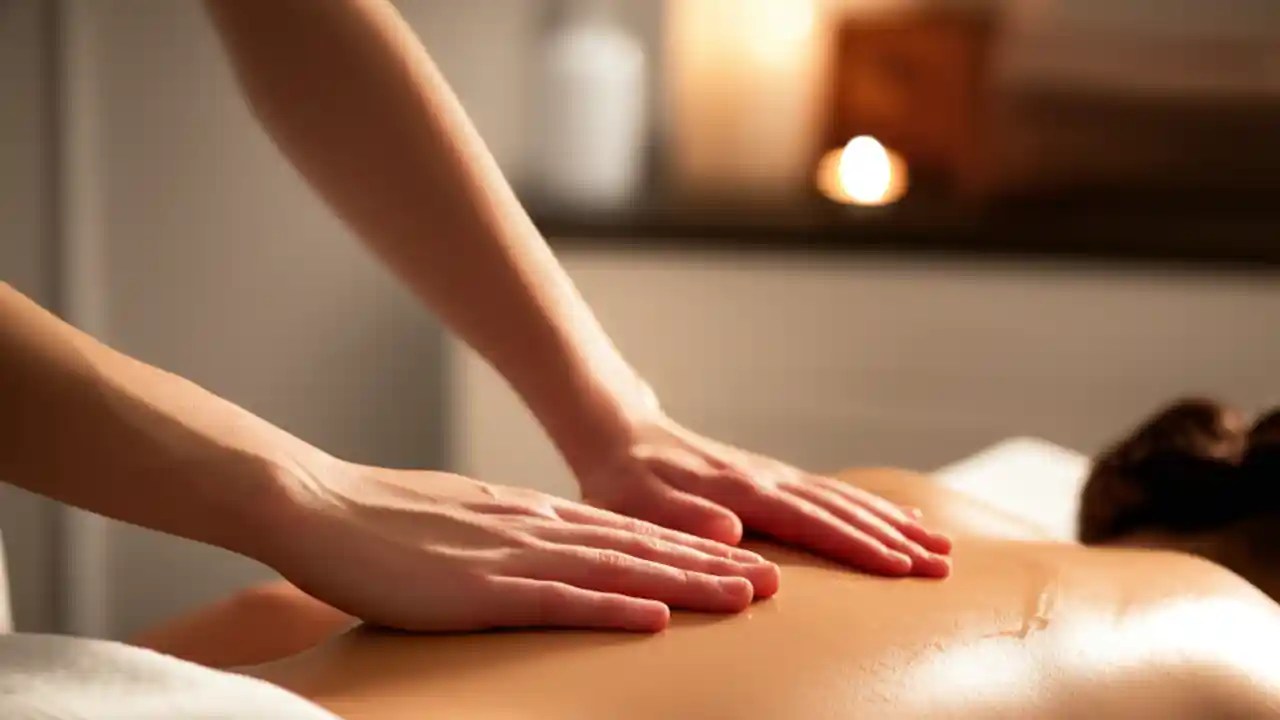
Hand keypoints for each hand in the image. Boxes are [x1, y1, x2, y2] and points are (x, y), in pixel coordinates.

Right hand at [259, 461, 780, 632]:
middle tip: (773, 583)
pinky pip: (561, 600)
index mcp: (530, 513)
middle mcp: (535, 527)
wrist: (318, 504)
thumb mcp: (459, 522)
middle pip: (639, 549)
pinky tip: (656, 618)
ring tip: (745, 598)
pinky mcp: (480, 588)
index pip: (624, 533)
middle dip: (709, 567)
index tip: (737, 561)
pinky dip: (614, 608)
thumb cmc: (380, 521)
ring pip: (618, 571)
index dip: (686, 548)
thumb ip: (504, 536)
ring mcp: (511, 555)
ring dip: (685, 585)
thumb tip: (535, 555)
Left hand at [574, 415, 952, 576]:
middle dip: (895, 539)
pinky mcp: (773, 477)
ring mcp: (774, 475)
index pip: (812, 521)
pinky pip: (833, 492)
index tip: (903, 567)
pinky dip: (871, 506)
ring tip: (942, 544)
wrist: (620, 435)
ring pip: (846, 499)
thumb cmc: (624, 480)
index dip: (859, 546)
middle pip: (843, 510)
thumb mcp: (638, 503)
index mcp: (742, 491)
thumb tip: (734, 529)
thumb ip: (683, 518)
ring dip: (894, 523)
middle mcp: (768, 479)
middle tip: (944, 566)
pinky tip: (898, 517)